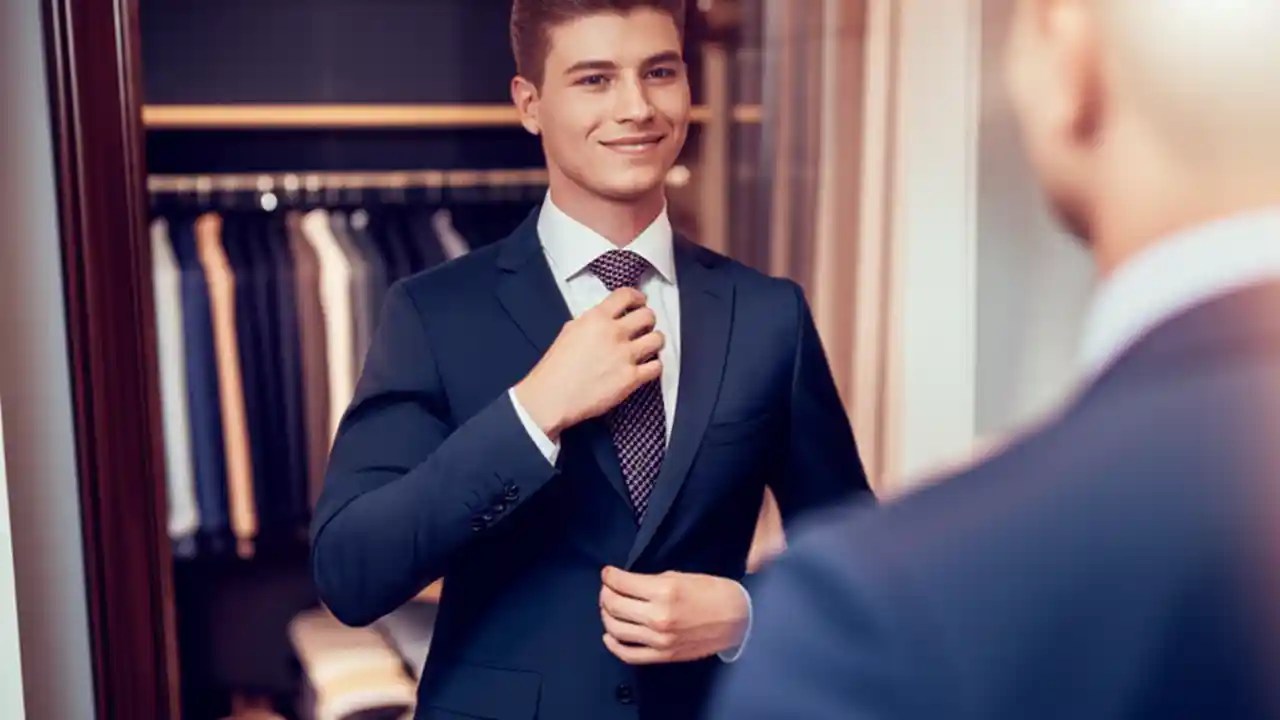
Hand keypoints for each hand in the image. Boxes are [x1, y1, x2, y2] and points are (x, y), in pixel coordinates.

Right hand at [514, 288, 662, 440]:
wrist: (552, 397)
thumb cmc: (556, 368)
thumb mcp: (569, 331)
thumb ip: (591, 322)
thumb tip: (606, 320)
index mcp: (596, 319)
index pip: (626, 295)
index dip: (638, 297)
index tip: (640, 302)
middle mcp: (614, 333)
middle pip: (648, 315)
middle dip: (648, 320)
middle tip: (645, 327)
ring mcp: (625, 356)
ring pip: (658, 339)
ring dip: (655, 342)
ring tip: (648, 347)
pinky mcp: (631, 378)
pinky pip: (656, 367)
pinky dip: (654, 366)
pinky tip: (646, 368)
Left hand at [599, 566, 748, 664]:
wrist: (737, 620)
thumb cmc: (713, 593)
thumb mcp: (681, 576)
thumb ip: (651, 581)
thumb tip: (628, 584)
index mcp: (664, 592)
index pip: (621, 583)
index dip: (609, 576)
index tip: (607, 573)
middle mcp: (658, 617)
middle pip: (614, 605)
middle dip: (605, 593)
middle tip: (607, 588)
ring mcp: (659, 640)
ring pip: (616, 629)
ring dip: (606, 615)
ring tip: (609, 608)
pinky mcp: (663, 656)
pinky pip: (628, 654)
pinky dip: (613, 645)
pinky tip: (609, 636)